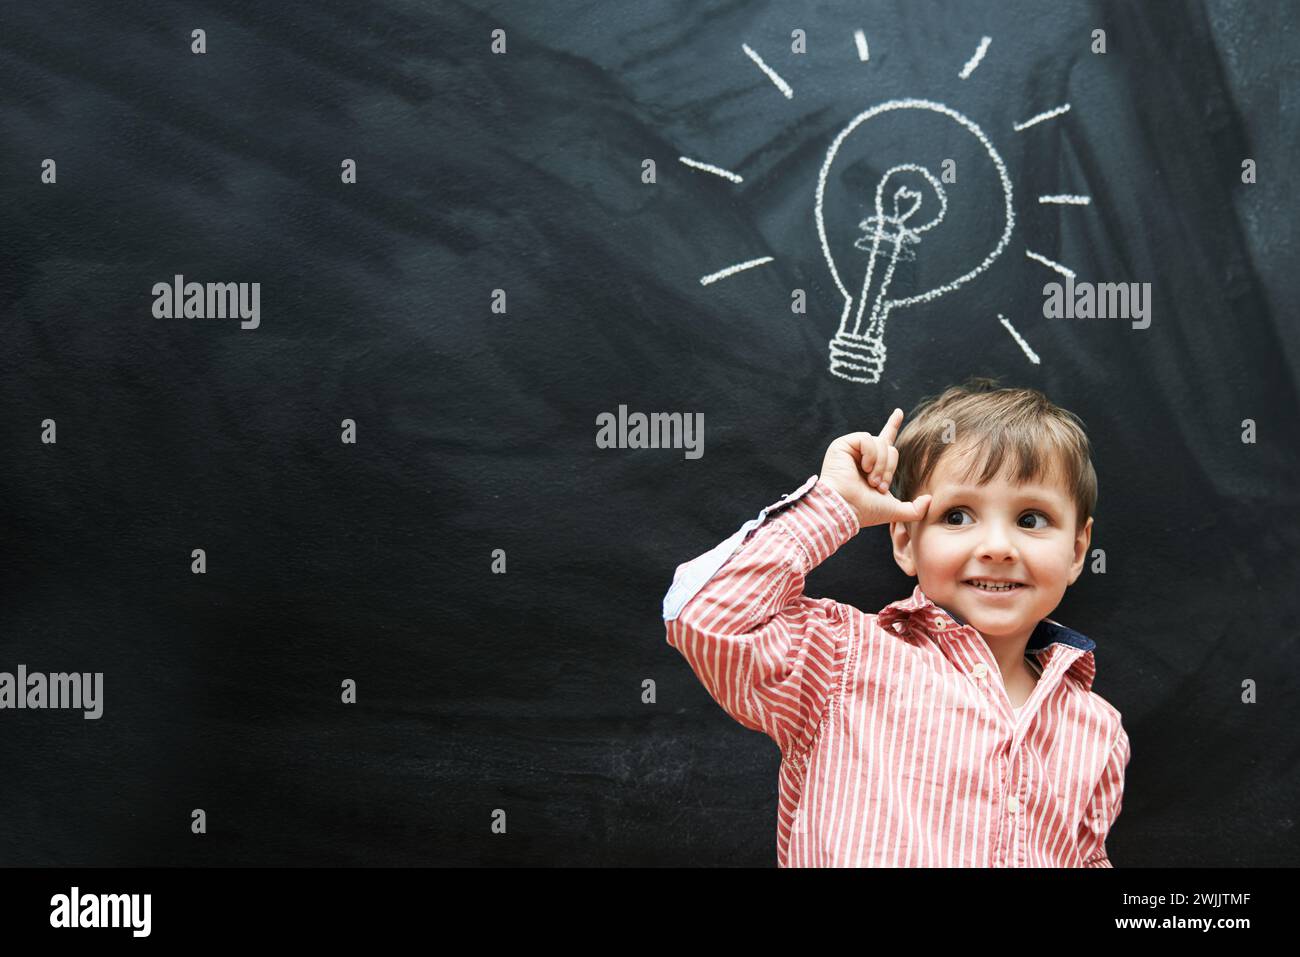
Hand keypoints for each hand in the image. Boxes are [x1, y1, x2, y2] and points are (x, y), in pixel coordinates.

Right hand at [818, 408, 931, 528]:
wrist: (846, 509)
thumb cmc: (865, 511)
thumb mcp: (894, 510)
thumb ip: (915, 509)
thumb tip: (930, 500)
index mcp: (873, 464)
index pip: (886, 440)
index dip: (893, 425)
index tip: (899, 412)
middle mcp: (862, 455)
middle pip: (890, 447)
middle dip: (889, 468)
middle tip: (878, 486)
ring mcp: (851, 449)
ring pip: (880, 443)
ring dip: (880, 464)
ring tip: (870, 480)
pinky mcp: (842, 445)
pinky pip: (867, 439)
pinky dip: (870, 455)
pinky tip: (863, 468)